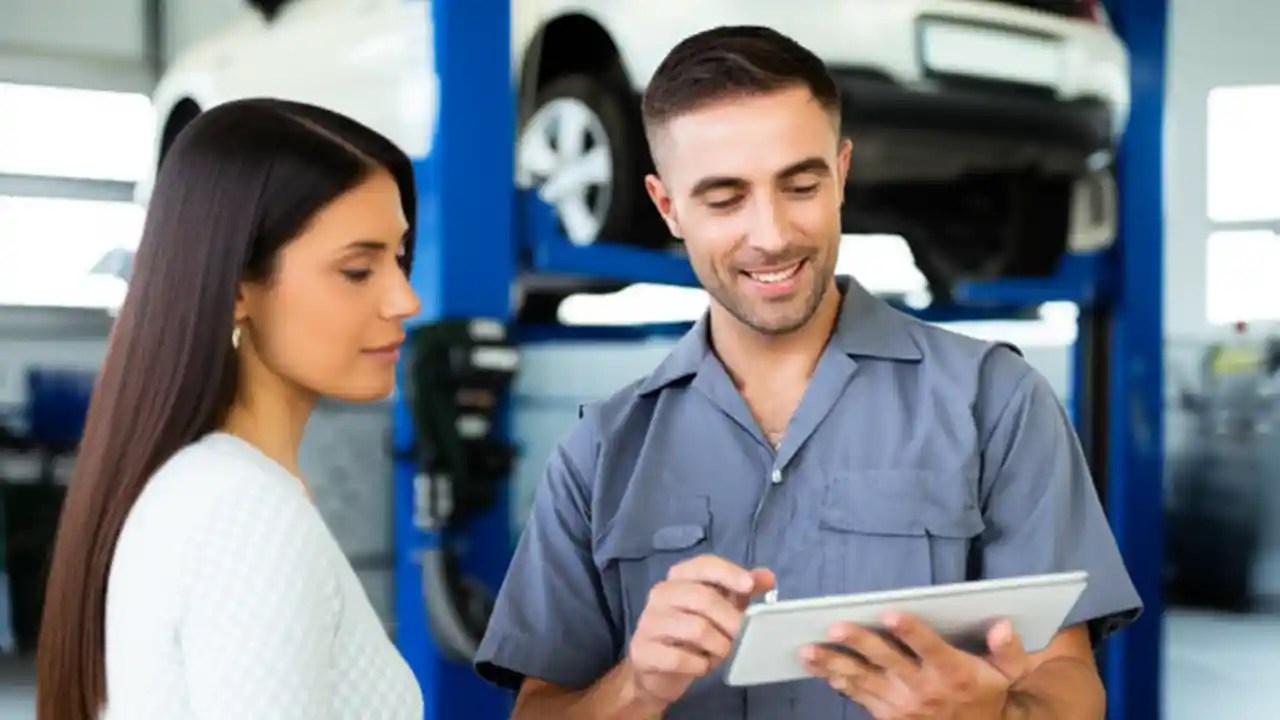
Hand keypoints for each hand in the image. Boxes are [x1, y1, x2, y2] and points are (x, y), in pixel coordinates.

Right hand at [624, 554, 774, 707]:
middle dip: (730, 619)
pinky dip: (699, 665)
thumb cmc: (691, 635)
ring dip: (718, 646)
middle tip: (742, 636)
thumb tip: (767, 577)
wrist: (656, 671)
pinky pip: (679, 658)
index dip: (728, 573)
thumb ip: (741, 592)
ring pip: (695, 629)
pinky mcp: (643, 651)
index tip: (749, 586)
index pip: (703, 564)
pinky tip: (701, 667)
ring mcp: (649, 622)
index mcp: (678, 578)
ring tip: (721, 654)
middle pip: (702, 598)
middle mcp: (660, 594)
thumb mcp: (719, 609)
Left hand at [800, 613, 1031, 719]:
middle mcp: (924, 688)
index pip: (929, 647)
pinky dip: (839, 682)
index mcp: (953, 672)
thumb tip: (1003, 626)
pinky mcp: (889, 718)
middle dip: (859, 643)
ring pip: (864, 680)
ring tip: (807, 651)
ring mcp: (903, 705)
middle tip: (834, 628)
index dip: (911, 631)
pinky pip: (860, 697)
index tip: (891, 614)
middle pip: (887, 661)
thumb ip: (1008, 650)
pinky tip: (819, 669)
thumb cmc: (988, 695)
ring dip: (834, 664)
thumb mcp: (1008, 674)